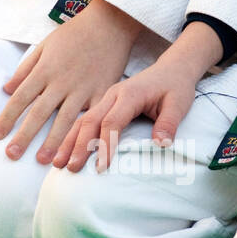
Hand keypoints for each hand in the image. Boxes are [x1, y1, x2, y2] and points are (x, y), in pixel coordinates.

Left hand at [0, 0, 140, 162]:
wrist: (110, 24)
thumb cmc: (75, 33)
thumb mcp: (45, 45)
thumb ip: (25, 68)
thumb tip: (6, 89)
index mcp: (45, 69)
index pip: (20, 98)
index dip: (7, 117)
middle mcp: (62, 82)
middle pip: (39, 113)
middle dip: (24, 135)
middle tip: (12, 155)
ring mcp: (83, 89)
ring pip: (65, 120)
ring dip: (53, 142)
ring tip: (44, 161)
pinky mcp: (103, 93)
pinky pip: (93, 117)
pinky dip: (86, 134)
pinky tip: (80, 149)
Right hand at [55, 21, 221, 171]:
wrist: (171, 69)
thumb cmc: (175, 87)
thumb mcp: (179, 103)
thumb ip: (169, 123)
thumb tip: (161, 144)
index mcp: (130, 94)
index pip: (112, 122)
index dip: (105, 145)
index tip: (100, 167)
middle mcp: (113, 95)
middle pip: (90, 121)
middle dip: (79, 146)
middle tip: (71, 168)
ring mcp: (106, 99)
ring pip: (82, 121)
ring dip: (69, 142)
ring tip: (57, 163)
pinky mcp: (104, 105)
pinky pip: (85, 120)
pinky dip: (72, 136)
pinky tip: (63, 151)